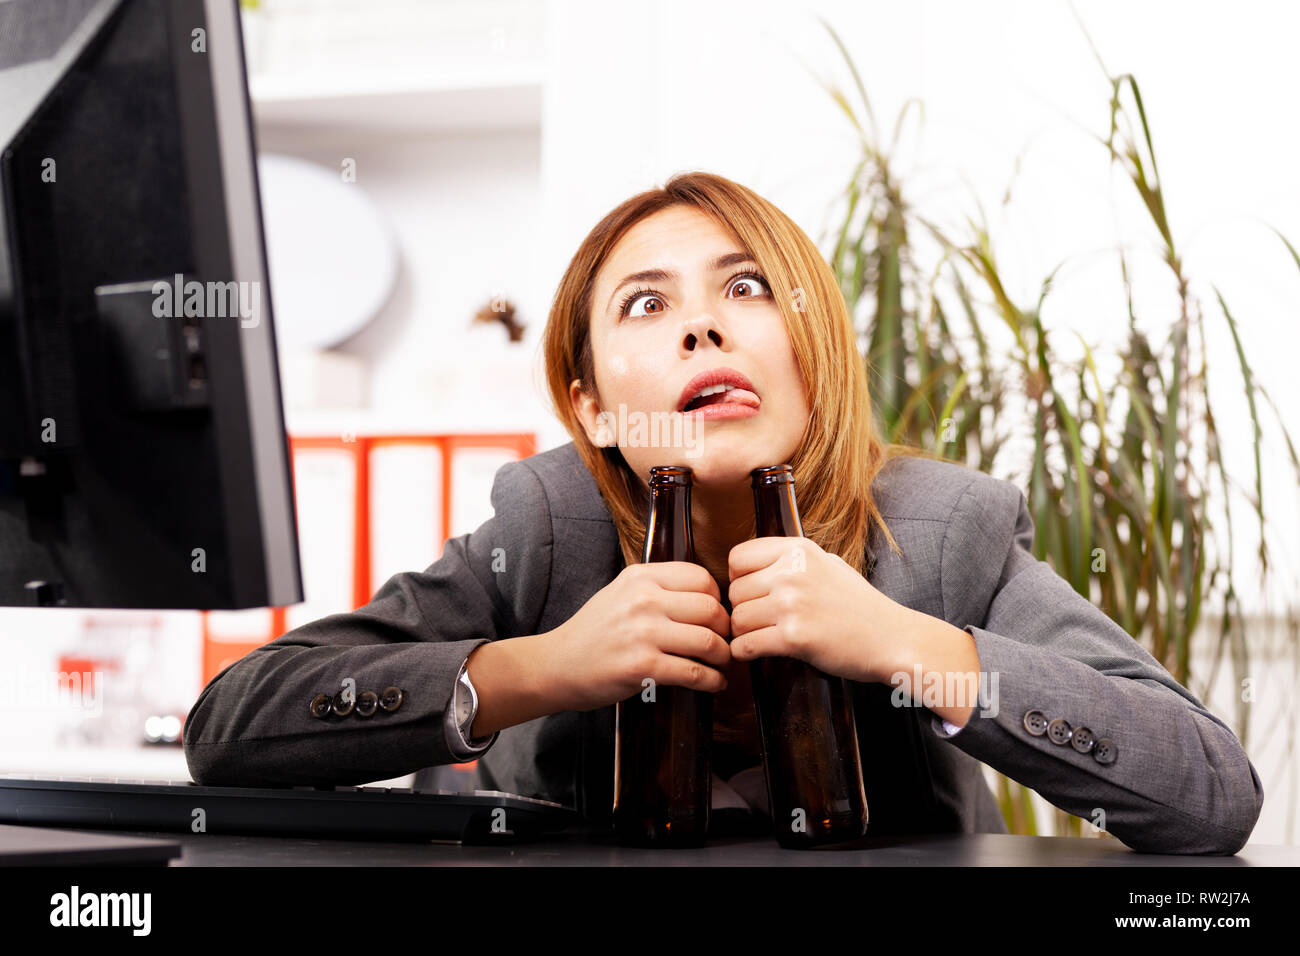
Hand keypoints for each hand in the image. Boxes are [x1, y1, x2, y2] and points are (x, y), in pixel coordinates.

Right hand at [548, 561, 731, 711]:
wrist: (557, 664)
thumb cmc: (593, 631)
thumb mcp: (621, 592)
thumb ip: (658, 588)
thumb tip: (707, 597)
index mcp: (641, 577)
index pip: (701, 578)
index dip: (718, 599)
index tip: (717, 615)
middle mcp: (643, 600)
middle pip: (711, 609)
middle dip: (726, 629)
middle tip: (725, 642)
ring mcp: (642, 633)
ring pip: (708, 641)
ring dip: (723, 657)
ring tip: (722, 664)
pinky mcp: (642, 667)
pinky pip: (694, 673)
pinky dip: (712, 681)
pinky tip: (714, 683)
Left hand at [727, 536, 912, 683]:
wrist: (891, 638)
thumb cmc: (858, 604)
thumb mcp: (827, 563)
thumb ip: (789, 559)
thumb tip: (751, 563)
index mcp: (798, 550)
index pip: (738, 557)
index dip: (738, 577)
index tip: (751, 592)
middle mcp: (792, 572)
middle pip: (735, 592)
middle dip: (743, 608)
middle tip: (761, 620)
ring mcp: (792, 604)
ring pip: (737, 620)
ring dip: (745, 633)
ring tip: (763, 636)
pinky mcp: (794, 637)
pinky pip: (746, 645)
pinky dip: (746, 652)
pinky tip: (757, 651)